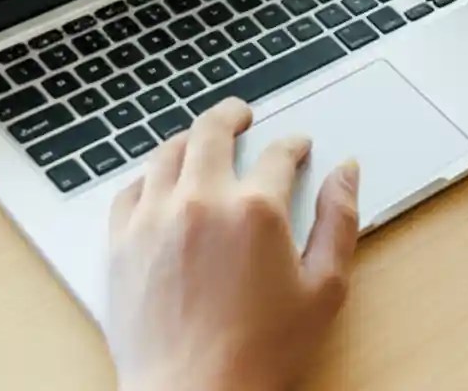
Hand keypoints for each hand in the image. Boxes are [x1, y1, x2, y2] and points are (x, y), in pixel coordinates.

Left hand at [106, 98, 360, 390]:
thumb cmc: (260, 354)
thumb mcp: (324, 289)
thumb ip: (339, 221)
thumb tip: (346, 174)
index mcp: (256, 210)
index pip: (278, 154)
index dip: (293, 144)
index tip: (297, 147)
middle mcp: (201, 202)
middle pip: (212, 132)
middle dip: (232, 116)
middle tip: (241, 114)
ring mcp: (153, 220)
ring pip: (166, 153)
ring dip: (188, 138)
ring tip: (200, 138)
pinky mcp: (120, 244)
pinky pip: (129, 191)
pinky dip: (147, 178)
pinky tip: (158, 182)